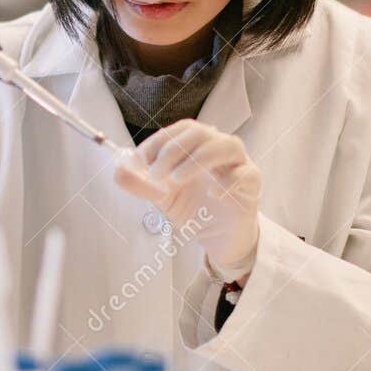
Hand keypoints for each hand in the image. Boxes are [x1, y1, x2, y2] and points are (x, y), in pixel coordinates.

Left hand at [115, 119, 261, 280]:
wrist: (219, 239)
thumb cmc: (195, 210)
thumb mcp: (162, 198)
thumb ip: (141, 185)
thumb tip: (118, 173)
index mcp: (196, 145)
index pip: (177, 130)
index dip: (157, 141)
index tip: (139, 161)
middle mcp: (218, 147)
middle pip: (199, 132)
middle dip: (172, 150)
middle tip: (155, 175)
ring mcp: (239, 163)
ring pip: (224, 145)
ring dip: (196, 160)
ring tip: (176, 180)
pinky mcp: (253, 183)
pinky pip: (245, 173)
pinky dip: (228, 181)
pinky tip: (212, 194)